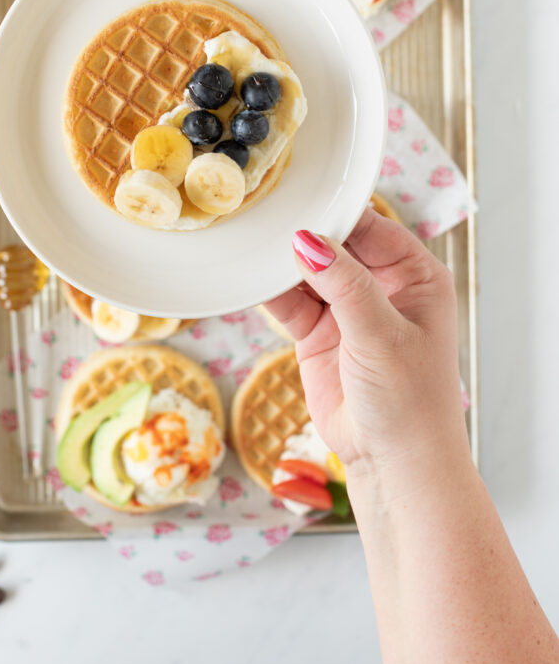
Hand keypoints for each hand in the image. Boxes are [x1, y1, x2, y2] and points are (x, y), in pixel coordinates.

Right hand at [265, 208, 469, 489]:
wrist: (392, 464)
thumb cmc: (410, 401)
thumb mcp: (381, 334)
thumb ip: (345, 284)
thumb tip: (308, 240)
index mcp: (414, 275)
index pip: (372, 226)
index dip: (336, 214)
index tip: (298, 199)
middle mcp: (381, 286)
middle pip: (335, 244)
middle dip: (303, 235)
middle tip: (265, 216)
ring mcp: (347, 310)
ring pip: (307, 271)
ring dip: (281, 263)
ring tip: (250, 245)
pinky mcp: (318, 334)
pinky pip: (288, 301)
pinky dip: (269, 292)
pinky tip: (248, 278)